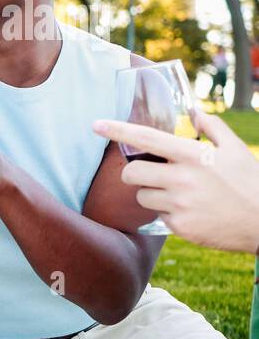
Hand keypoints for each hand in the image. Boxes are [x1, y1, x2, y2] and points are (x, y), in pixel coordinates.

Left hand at [94, 113, 258, 253]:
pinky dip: (168, 214)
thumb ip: (212, 127)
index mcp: (193, 155)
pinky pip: (158, 217)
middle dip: (134, 173)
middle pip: (131, 173)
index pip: (146, 138)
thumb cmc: (249, 182)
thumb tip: (193, 111)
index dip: (117, 130)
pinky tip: (190, 212)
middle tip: (150, 174)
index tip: (96, 125)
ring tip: (179, 195)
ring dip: (151, 194)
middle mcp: (182, 178)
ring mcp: (179, 204)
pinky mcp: (179, 226)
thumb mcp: (235, 149)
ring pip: (142, 197)